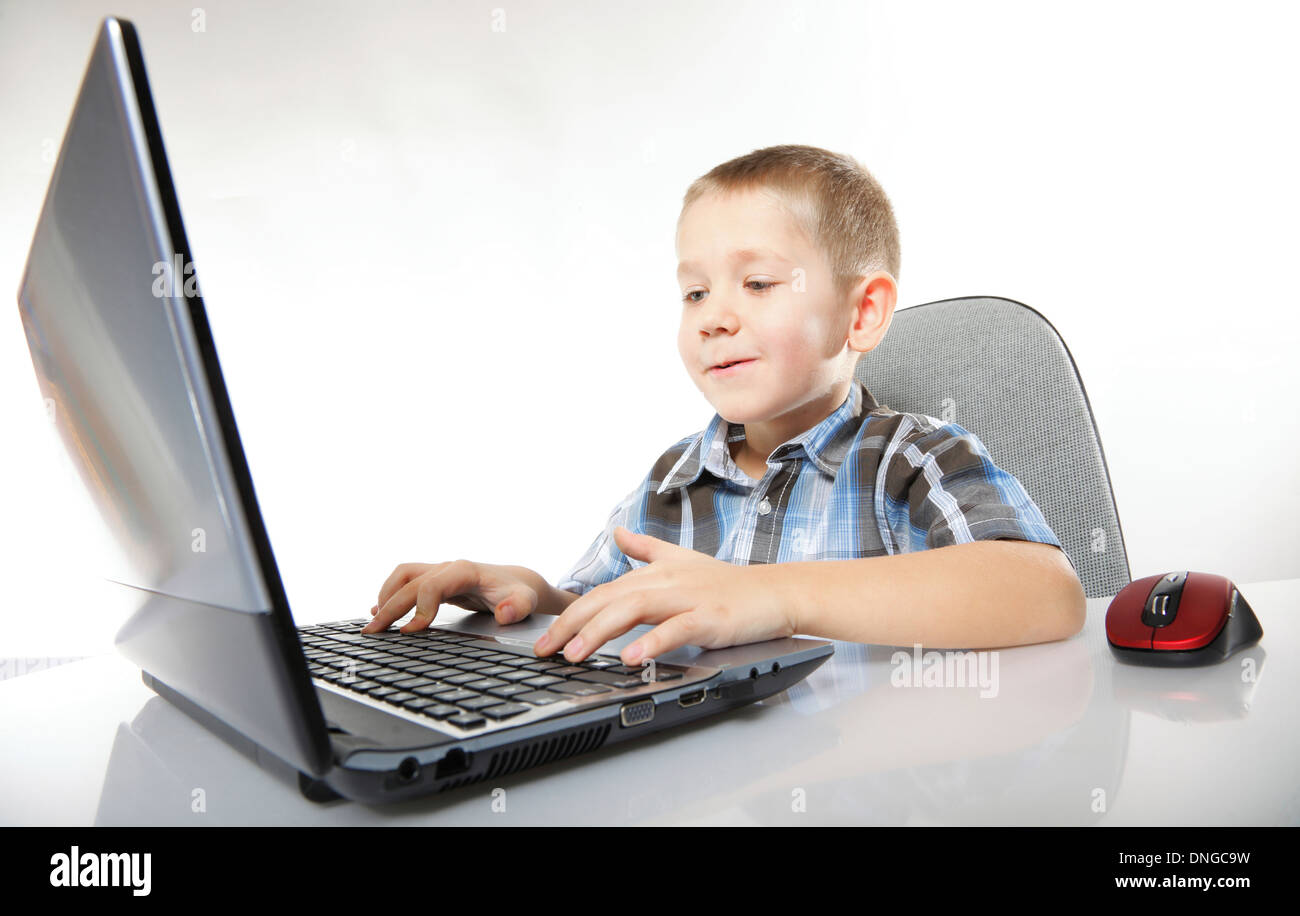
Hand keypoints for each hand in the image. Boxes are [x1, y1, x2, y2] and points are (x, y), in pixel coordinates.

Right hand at [361, 560, 540, 633]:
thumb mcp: (526, 601)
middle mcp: (448, 568)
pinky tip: (378, 612)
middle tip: (373, 632)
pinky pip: (406, 582)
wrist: (518, 582)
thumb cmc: (520, 592)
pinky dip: (389, 595)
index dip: (419, 608)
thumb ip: (518, 606)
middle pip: (410, 582)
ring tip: (373, 622)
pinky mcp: (435, 581)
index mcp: (465, 571)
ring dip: (385, 597)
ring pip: (402, 576)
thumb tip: (504, 613)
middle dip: (390, 607)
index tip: (410, 632)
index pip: (432, 586)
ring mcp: (439, 573)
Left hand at [533, 526, 797, 664]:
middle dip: (573, 625)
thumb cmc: (727, 582)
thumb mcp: (680, 559)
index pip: (602, 593)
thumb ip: (645, 549)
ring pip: (634, 610)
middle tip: (546, 649)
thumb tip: (617, 533)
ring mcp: (687, 599)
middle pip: (609, 600)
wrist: (774, 592)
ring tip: (575, 655)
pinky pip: (675, 630)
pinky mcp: (709, 618)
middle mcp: (665, 582)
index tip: (546, 638)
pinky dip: (652, 643)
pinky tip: (631, 658)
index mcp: (654, 574)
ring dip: (600, 632)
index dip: (571, 614)